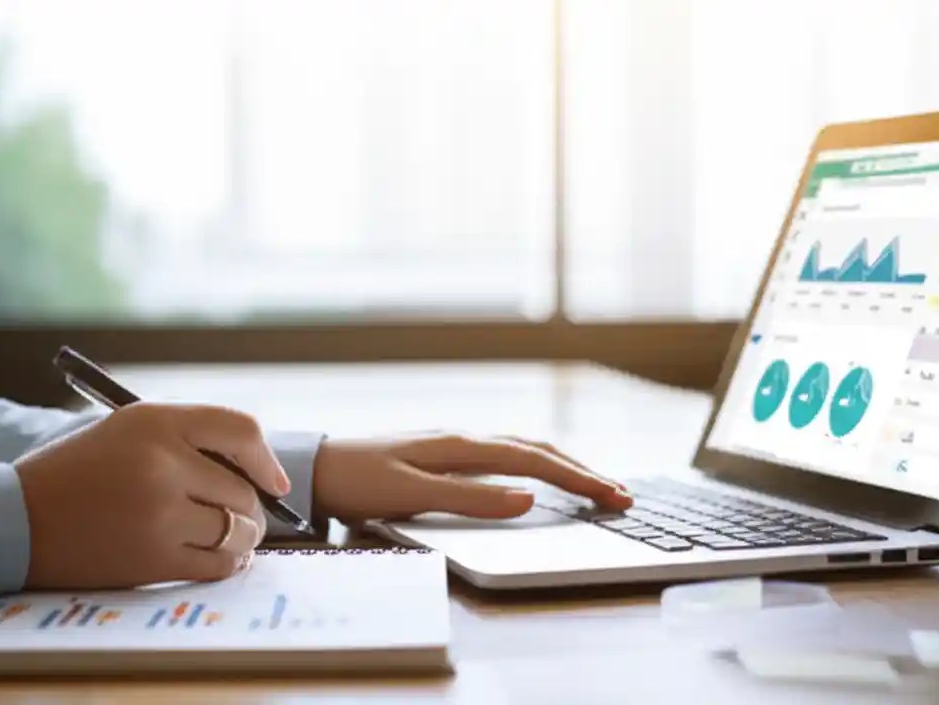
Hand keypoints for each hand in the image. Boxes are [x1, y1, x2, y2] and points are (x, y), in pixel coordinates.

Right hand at [14, 403, 290, 588]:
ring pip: (238, 529)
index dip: (266, 460)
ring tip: (235, 538)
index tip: (275, 482)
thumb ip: (185, 440)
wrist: (14, 521)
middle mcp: (163, 463)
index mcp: (156, 421)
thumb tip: (257, 471)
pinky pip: (220, 565)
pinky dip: (229, 564)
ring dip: (244, 538)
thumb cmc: (76, 474)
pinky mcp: (153, 558)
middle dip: (251, 508)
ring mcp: (160, 513)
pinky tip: (222, 559)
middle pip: (242, 489)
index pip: (240, 430)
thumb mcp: (127, 432)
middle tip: (244, 517)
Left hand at [312, 433, 632, 520]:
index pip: (535, 459)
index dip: (579, 478)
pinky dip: (537, 463)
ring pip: (524, 448)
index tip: (615, 496)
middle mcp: (464, 438)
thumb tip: (528, 499)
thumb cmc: (357, 482)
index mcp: (461, 445)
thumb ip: (469, 498)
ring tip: (595, 484)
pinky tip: (540, 473)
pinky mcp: (445, 454)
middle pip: (538, 448)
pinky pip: (506, 454)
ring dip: (563, 465)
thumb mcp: (411, 494)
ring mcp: (455, 444)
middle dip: (583, 470)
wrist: (315, 468)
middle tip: (622, 495)